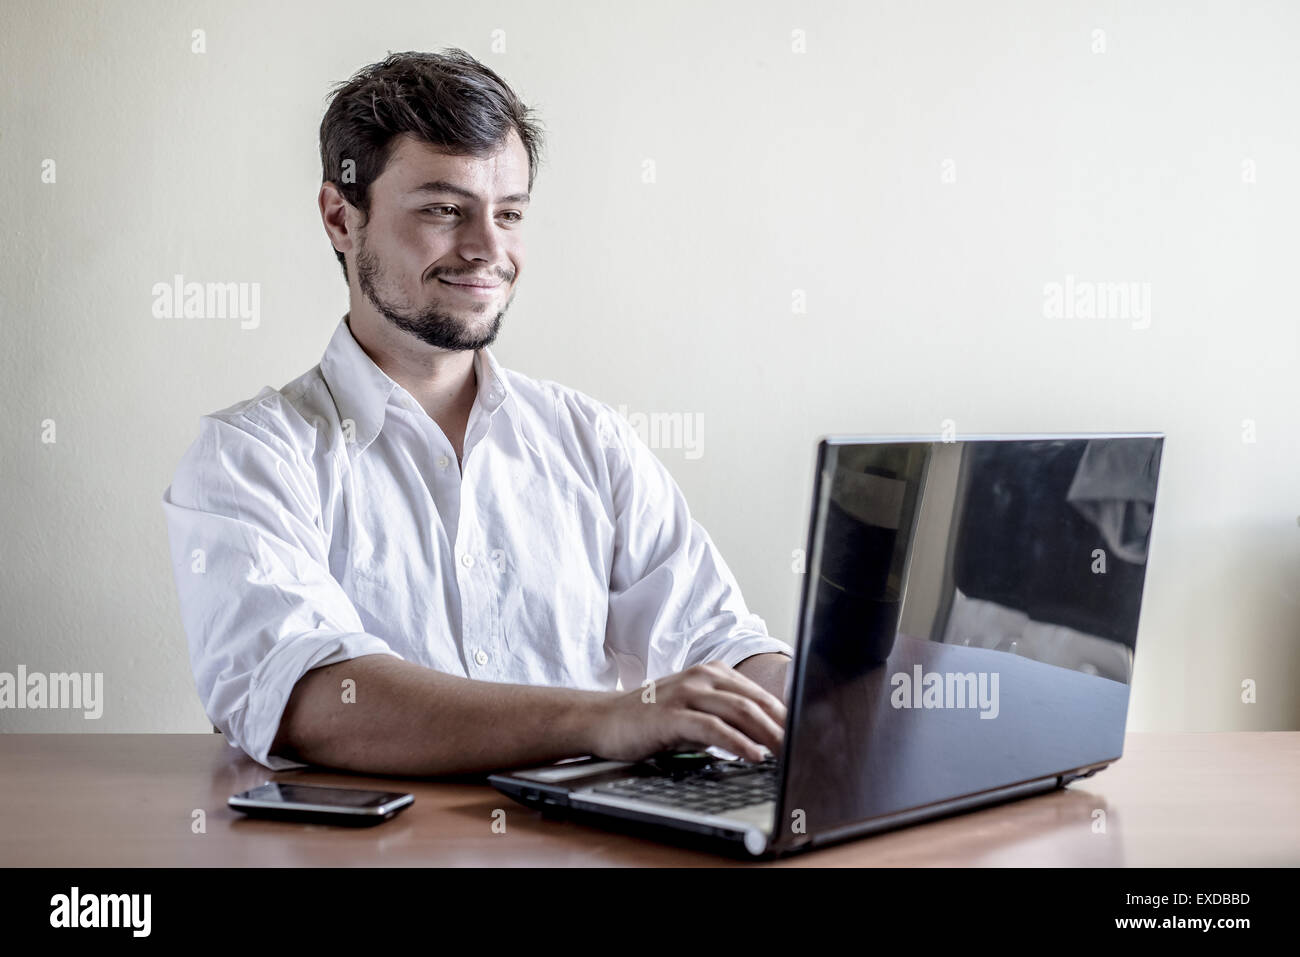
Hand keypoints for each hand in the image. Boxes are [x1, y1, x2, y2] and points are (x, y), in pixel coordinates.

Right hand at [588, 661, 786, 762]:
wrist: (603, 720)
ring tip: (786, 754)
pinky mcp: (671, 714)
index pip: (759, 694)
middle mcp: (702, 677)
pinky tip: (753, 756)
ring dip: (767, 734)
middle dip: (782, 727)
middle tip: (801, 749)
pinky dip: (737, 742)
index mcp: (712, 672)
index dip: (784, 716)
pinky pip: (713, 727)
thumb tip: (764, 738)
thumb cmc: (650, 719)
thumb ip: (724, 717)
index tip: (803, 736)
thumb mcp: (692, 710)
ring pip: (739, 711)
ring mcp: (686, 693)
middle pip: (755, 701)